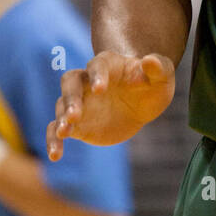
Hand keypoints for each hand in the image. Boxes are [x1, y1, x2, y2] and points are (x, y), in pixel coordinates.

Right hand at [47, 51, 174, 159]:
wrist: (141, 104)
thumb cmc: (151, 85)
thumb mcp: (162, 77)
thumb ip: (158, 68)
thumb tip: (149, 60)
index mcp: (109, 65)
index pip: (97, 65)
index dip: (96, 76)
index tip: (100, 89)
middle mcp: (88, 81)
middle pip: (70, 82)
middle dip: (71, 97)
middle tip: (75, 114)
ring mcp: (80, 102)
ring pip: (61, 106)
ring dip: (61, 119)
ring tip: (63, 133)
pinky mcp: (77, 124)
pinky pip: (58, 130)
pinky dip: (54, 140)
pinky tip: (55, 155)